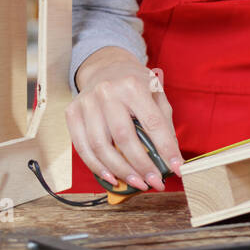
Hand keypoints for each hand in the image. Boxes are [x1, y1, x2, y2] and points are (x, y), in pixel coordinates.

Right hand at [68, 47, 181, 190]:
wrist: (105, 67)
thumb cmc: (135, 83)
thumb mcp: (155, 93)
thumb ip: (164, 122)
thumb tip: (171, 157)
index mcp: (133, 85)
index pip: (153, 123)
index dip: (166, 148)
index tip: (177, 168)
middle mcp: (108, 92)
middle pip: (124, 137)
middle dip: (142, 165)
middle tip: (155, 182)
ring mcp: (87, 103)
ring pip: (101, 147)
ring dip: (121, 171)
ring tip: (137, 183)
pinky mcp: (72, 113)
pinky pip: (83, 148)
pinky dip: (97, 167)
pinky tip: (112, 178)